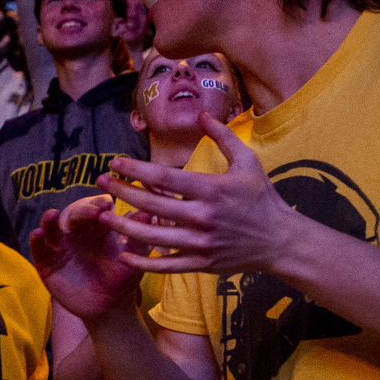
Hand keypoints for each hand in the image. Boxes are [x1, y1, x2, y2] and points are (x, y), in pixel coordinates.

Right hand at [28, 199, 149, 324]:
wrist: (109, 307)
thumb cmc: (123, 278)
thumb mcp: (133, 257)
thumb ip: (138, 236)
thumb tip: (148, 212)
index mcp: (96, 228)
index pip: (94, 211)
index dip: (98, 206)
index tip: (107, 205)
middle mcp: (76, 233)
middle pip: (73, 217)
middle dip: (81, 212)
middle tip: (92, 213)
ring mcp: (59, 247)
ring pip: (51, 228)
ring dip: (49, 220)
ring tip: (52, 215)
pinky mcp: (46, 263)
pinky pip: (39, 249)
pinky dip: (36, 240)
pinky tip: (37, 233)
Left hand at [97, 115, 300, 275]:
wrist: (280, 240)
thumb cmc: (262, 198)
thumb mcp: (247, 162)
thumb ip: (223, 136)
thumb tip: (202, 113)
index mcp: (211, 190)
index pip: (164, 177)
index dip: (135, 169)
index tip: (114, 161)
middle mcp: (203, 217)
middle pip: (151, 205)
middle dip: (121, 192)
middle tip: (100, 182)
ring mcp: (200, 243)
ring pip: (152, 237)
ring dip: (123, 226)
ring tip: (103, 215)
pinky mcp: (201, 263)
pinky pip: (166, 266)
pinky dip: (143, 262)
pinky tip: (125, 253)